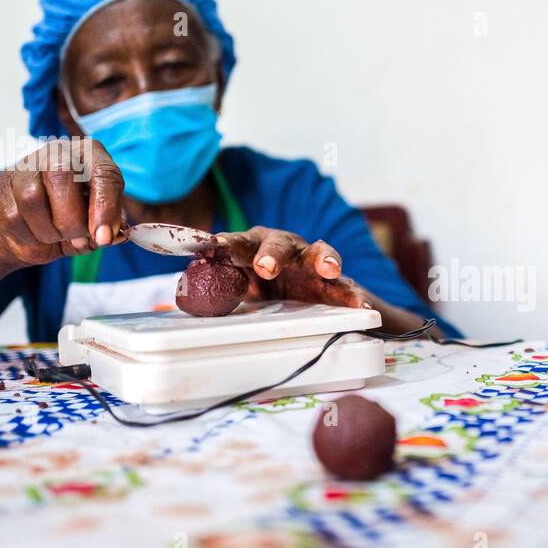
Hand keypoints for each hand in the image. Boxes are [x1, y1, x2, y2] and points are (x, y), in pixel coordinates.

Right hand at [0, 138, 124, 265]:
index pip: (103, 173)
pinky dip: (29, 235)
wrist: (33, 233)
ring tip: (57, 237)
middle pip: (61, 176)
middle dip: (72, 219)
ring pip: (31, 197)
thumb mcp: (97, 228)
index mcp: (91, 155)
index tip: (104, 238)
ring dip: (49, 230)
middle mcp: (58, 152)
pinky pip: (11, 214)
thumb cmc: (75, 222)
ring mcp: (26, 164)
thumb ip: (108, 230)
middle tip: (78, 238)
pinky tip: (37, 236)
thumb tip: (111, 235)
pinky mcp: (2, 182)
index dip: (105, 208)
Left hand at [214, 227, 370, 308]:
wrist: (304, 297)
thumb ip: (219, 288)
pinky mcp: (334, 283)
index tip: (213, 246)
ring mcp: (313, 263)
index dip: (227, 243)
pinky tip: (360, 304)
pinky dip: (353, 294)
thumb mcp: (240, 287)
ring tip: (328, 270)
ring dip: (324, 259)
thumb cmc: (265, 286)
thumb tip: (187, 295)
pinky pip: (346, 286)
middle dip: (272, 254)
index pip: (239, 243)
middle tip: (265, 269)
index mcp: (256, 247)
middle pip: (279, 243)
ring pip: (320, 253)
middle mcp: (286, 248)